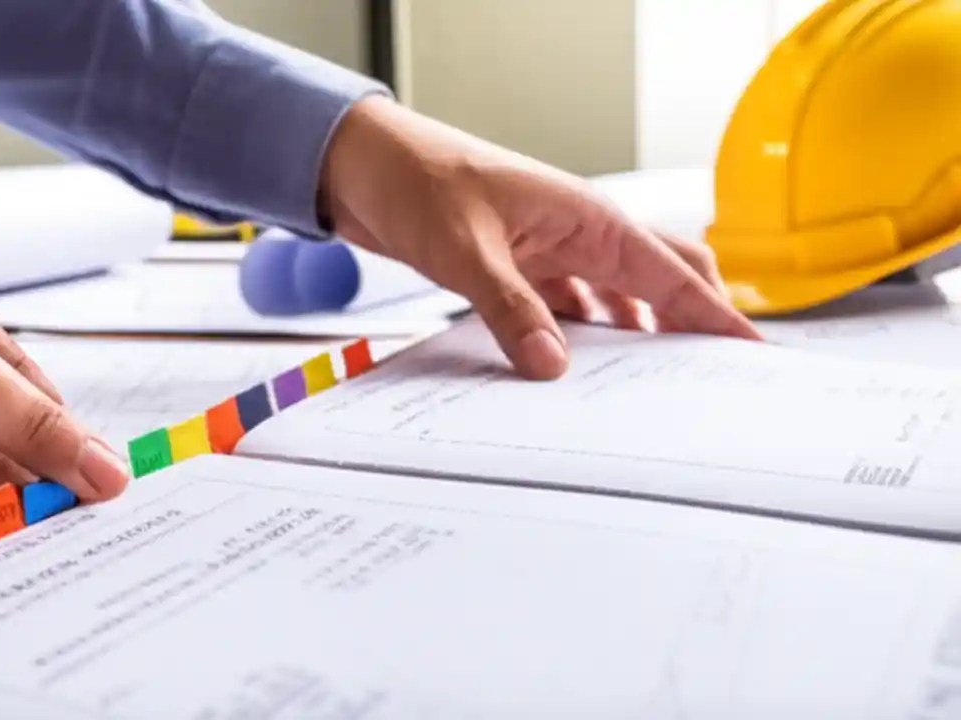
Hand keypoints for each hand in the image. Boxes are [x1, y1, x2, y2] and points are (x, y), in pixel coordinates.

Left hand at [320, 97, 759, 378]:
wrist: (365, 167)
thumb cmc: (419, 183)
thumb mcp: (466, 250)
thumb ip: (511, 308)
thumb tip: (551, 366)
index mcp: (586, 217)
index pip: (671, 272)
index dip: (716, 315)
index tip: (753, 355)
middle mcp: (579, 234)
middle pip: (661, 281)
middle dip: (689, 326)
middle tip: (708, 382)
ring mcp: (551, 252)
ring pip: (616, 300)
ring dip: (634, 339)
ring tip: (650, 392)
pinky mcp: (521, 270)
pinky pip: (569, 309)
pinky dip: (581, 339)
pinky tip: (577, 371)